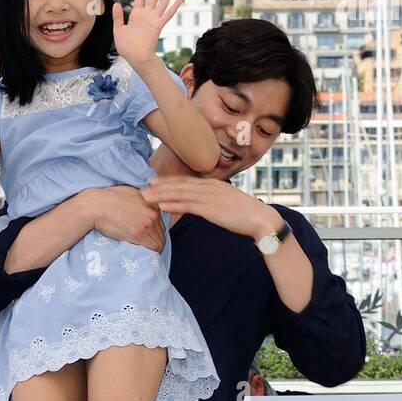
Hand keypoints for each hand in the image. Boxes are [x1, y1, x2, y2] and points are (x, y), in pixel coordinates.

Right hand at [89, 186, 165, 251]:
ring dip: (155, 247)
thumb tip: (143, 206)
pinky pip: (154, 247)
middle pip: (162, 232)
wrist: (97, 206)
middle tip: (147, 245)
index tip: (149, 235)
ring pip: (160, 241)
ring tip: (148, 252)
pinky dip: (152, 252)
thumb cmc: (108, 199)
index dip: (156, 230)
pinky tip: (148, 254)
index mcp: (152, 202)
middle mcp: (153, 213)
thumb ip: (142, 200)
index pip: (161, 221)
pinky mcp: (139, 234)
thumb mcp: (131, 193)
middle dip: (156, 239)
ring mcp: (147, 224)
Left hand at [112, 0, 182, 67]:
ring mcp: (153, 20)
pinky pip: (168, 14)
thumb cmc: (126, 48)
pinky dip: (174, 7)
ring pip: (162, 2)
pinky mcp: (158, 25)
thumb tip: (116, 2)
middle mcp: (146, 15)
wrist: (136, 58)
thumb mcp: (118, 30)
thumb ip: (118, 17)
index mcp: (136, 15)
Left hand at [140, 176, 278, 235]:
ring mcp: (209, 197)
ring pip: (180, 194)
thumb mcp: (226, 204)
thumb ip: (213, 202)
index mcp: (212, 184)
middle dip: (159, 186)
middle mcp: (209, 187)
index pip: (186, 181)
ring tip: (145, 197)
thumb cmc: (245, 215)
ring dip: (161, 195)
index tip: (153, 182)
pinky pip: (188, 206)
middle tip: (142, 188)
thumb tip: (203, 207)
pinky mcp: (211, 209)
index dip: (168, 181)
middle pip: (179, 185)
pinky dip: (173, 205)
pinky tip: (161, 206)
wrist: (260, 219)